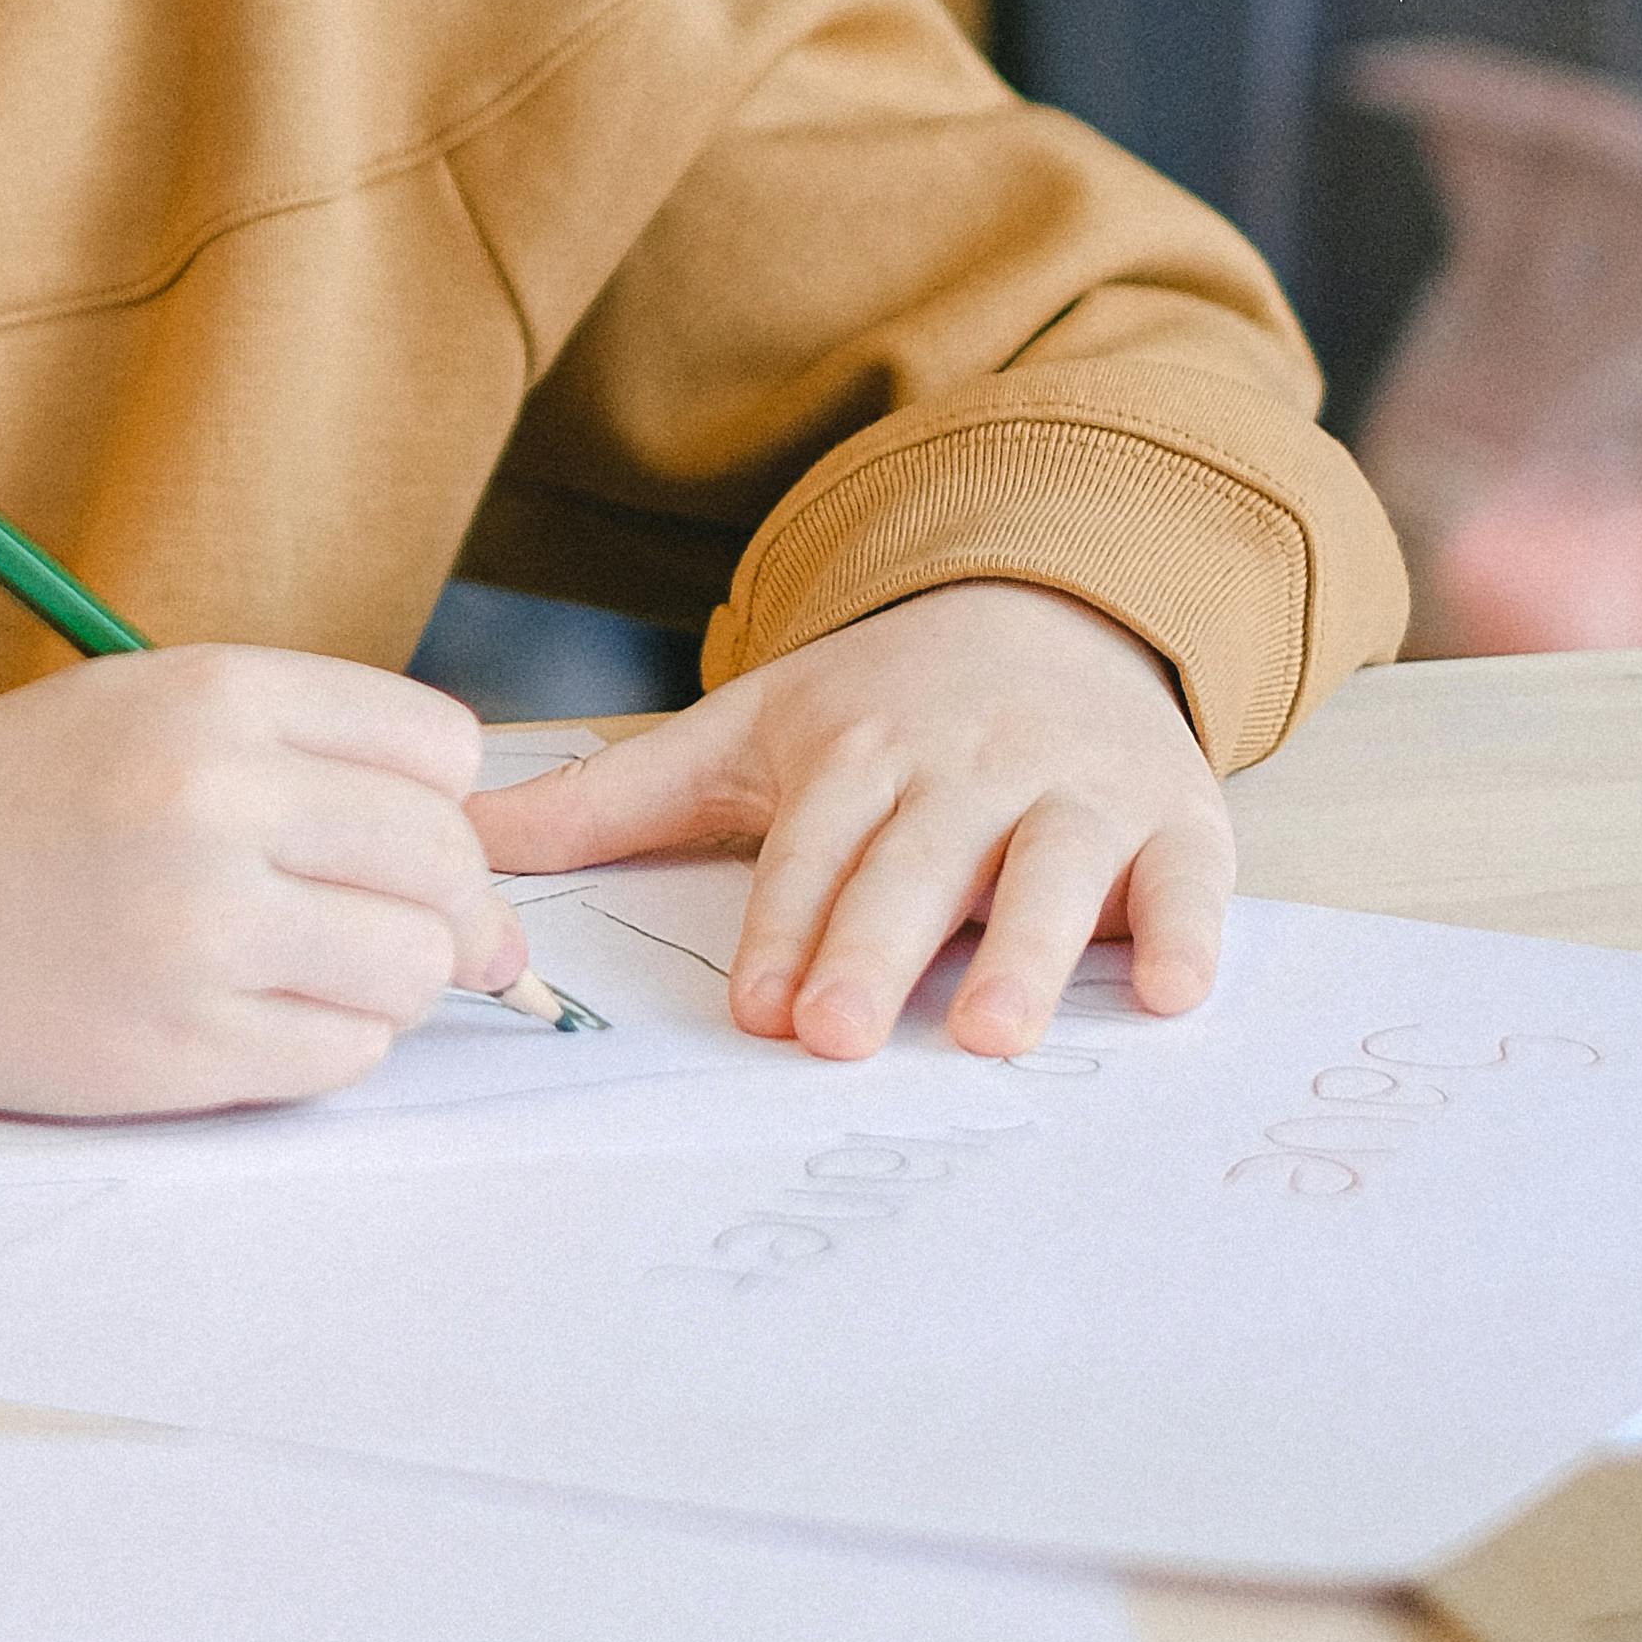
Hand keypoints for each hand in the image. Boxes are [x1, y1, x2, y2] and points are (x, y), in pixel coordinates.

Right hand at [0, 649, 528, 1116]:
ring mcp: (198, 930)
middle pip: (446, 865)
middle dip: (447, 908)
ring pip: (413, 970)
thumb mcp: (151, 706)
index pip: (442, 748)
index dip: (437, 800)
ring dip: (390, 983)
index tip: (395, 833)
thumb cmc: (11, 799)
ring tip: (308, 969)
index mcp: (216, 697)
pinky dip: (327, 1045)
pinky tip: (255, 1014)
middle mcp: (216, 802)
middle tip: (400, 928)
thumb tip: (482, 877)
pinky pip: (343, 1058)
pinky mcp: (176, 1048)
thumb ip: (310, 755)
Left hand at [470, 582, 1230, 1063]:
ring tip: (994, 1033)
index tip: (762, 1007)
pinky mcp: (1175, 815)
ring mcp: (1076, 788)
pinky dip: (1186, 931)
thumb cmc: (883, 705)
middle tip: (843, 1037)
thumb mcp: (746, 732)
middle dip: (879, 947)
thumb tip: (452, 832)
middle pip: (918, 863)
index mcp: (855, 748)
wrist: (1053, 604)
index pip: (814, 849)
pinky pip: (1188, 877)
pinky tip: (1172, 989)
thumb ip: (608, 798)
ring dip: (1030, 952)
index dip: (788, 927)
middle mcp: (965, 765)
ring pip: (1052, 871)